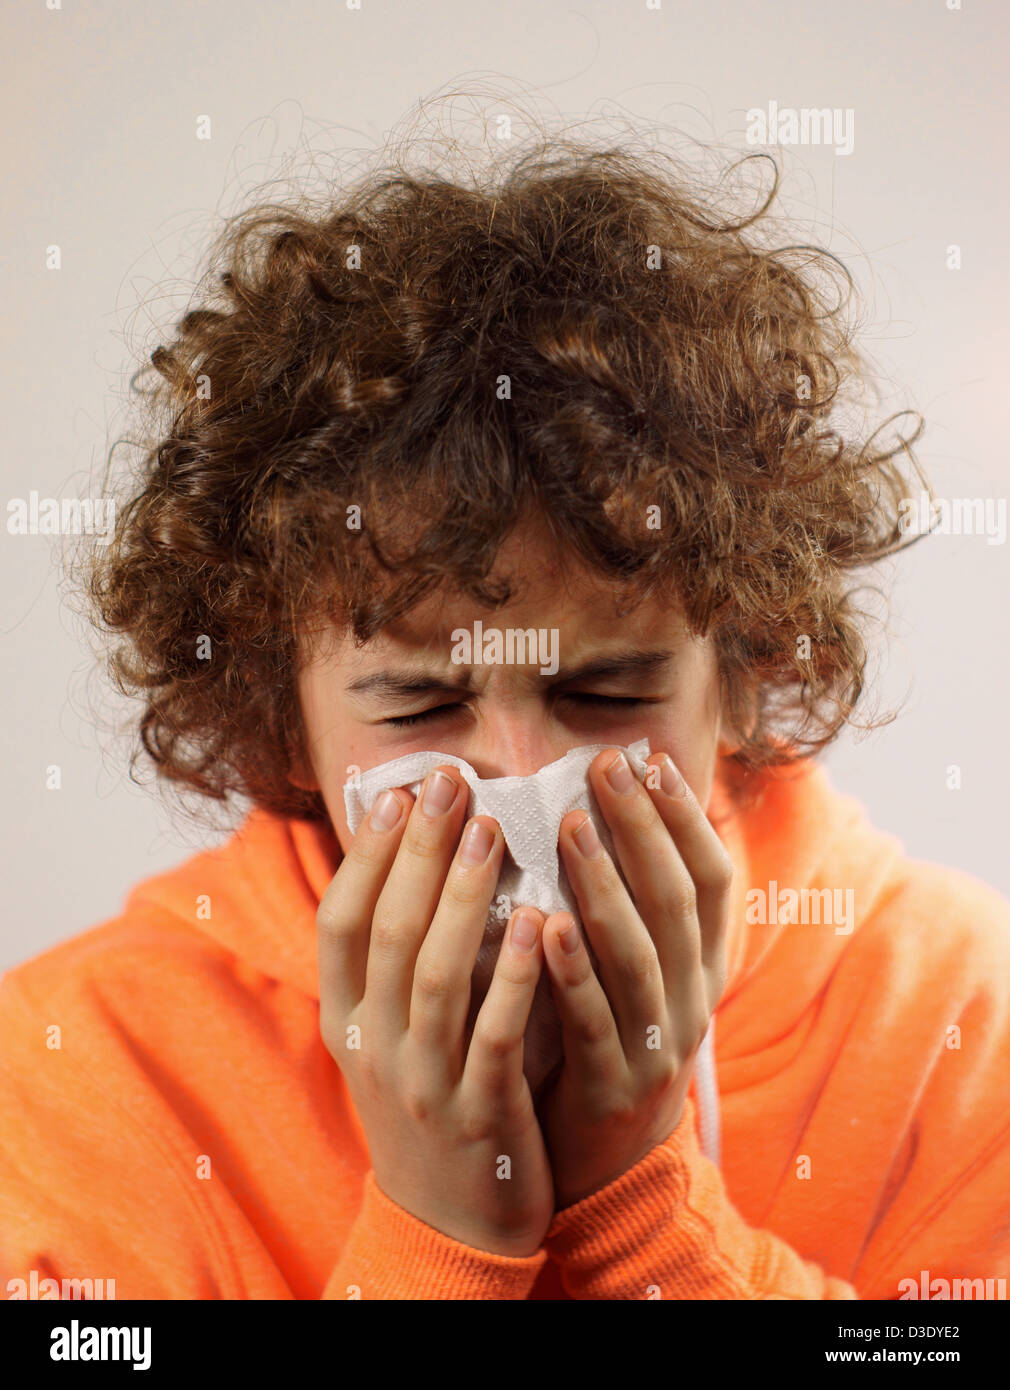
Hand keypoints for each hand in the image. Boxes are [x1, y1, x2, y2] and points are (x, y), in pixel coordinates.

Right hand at [316, 765, 553, 1256]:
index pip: (339, 923)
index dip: (367, 855)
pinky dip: (509, 978)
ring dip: (463, 896)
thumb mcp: (389, 1037)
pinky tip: (534, 923)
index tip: (397, 791)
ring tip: (492, 829)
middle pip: (388, 932)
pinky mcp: (478, 1115)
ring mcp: (423, 1083)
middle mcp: (373, 1046)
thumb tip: (420, 860)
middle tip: (451, 781)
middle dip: (419, 851)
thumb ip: (397, 964)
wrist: (449, 1226)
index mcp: (348, 1020)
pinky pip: (492, 1036)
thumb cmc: (430, 1102)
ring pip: (435, 975)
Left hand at [535, 748, 732, 1208]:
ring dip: (606, 886)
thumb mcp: (636, 973)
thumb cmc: (606, 1039)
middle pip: (676, 902)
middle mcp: (690, 1001)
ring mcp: (656, 1046)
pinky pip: (594, 1022)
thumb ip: (631, 905)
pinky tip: (543, 923)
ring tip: (571, 828)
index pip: (713, 881)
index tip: (651, 760)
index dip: (685, 819)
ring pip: (639, 955)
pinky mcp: (612, 1086)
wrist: (605, 1166)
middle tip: (606, 766)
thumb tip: (608, 807)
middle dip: (643, 828)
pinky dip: (571, 971)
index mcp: (702, 968)